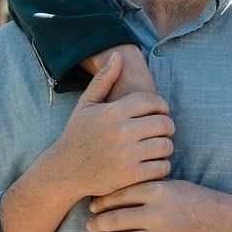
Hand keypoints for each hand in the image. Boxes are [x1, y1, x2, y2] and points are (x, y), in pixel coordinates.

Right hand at [37, 52, 173, 201]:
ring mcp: (127, 155)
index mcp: (113, 112)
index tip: (160, 112)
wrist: (64, 171)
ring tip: (157, 147)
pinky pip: (162, 167)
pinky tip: (153, 164)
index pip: (152, 101)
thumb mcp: (85, 105)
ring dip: (165, 146)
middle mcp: (121, 131)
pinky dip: (162, 166)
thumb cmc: (76, 135)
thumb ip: (103, 80)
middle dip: (167, 126)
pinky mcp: (131, 176)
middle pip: (164, 123)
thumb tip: (118, 55)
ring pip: (166, 145)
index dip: (161, 106)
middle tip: (162, 131)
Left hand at [86, 180, 226, 231]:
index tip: (93, 207)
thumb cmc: (194, 200)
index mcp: (156, 191)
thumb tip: (110, 197)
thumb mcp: (170, 185)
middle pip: (113, 220)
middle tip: (90, 225)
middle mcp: (156, 214)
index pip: (117, 196)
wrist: (223, 223)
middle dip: (97, 223)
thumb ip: (143, 188)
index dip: (100, 203)